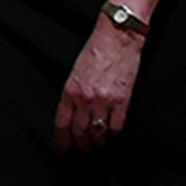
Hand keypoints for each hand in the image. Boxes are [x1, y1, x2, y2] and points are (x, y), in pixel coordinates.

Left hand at [54, 18, 143, 152]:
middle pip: (79, 132)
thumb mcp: (76, 71)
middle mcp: (85, 98)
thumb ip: (74, 93)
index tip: (65, 149)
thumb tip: (75, 114)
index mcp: (70, 90)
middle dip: (81, 145)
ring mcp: (104, 100)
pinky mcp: (122, 99)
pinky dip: (114, 134)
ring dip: (98, 143)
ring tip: (99, 145)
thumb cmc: (97, 49)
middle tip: (84, 150)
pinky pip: (116, 126)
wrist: (118, 34)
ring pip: (98, 133)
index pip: (62, 124)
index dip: (63, 141)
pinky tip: (112, 135)